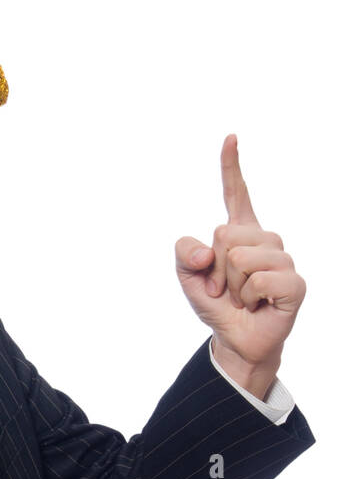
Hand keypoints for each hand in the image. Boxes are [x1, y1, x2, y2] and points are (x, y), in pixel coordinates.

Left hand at [175, 135, 305, 397]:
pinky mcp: (294, 283)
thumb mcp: (187, 277)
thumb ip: (184, 254)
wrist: (234, 341)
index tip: (230, 138)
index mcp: (241, 232)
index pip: (236, 194)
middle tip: (223, 290)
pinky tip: (258, 305)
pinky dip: (249, 297)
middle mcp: (265, 240)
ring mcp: (283, 260)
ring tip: (241, 298)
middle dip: (214, 268)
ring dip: (231, 286)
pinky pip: (260, 280)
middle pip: (226, 233)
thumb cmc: (216, 305)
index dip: (231, 166)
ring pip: (241, 258)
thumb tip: (207, 249)